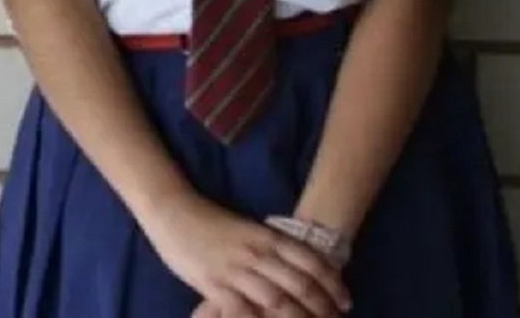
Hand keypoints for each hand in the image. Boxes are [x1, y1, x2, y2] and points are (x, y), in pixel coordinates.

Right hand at [139, 191, 350, 316]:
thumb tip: (296, 270)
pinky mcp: (214, 284)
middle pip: (300, 284)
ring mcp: (236, 269)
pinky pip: (242, 311)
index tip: (346, 301)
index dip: (332, 283)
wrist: (174, 211)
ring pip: (278, 300)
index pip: (310, 261)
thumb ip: (270, 249)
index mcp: (268, 236)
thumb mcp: (248, 230)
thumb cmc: (211, 221)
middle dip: (322, 307)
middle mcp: (258, 253)